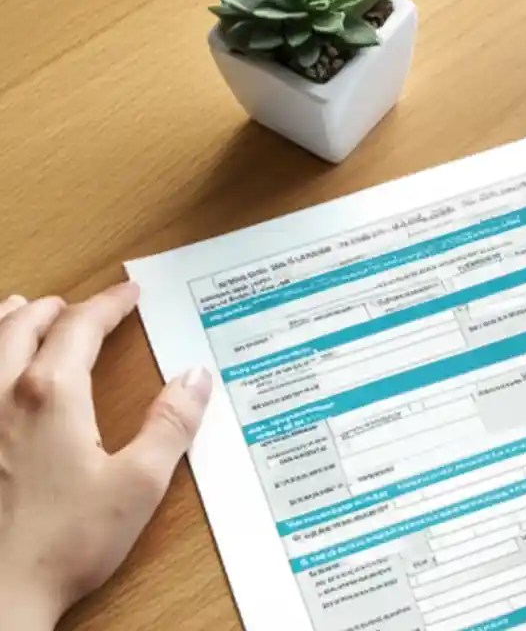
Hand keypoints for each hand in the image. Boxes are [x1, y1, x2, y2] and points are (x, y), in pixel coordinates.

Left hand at [0, 284, 211, 629]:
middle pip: (22, 326)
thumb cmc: (64, 543)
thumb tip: (196, 376)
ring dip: (7, 321)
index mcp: (52, 394)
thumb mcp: (139, 484)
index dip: (109, 304)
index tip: (130, 293)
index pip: (82, 327)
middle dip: (54, 309)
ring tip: (21, 311)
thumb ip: (170, 425)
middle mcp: (1, 393)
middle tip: (78, 304)